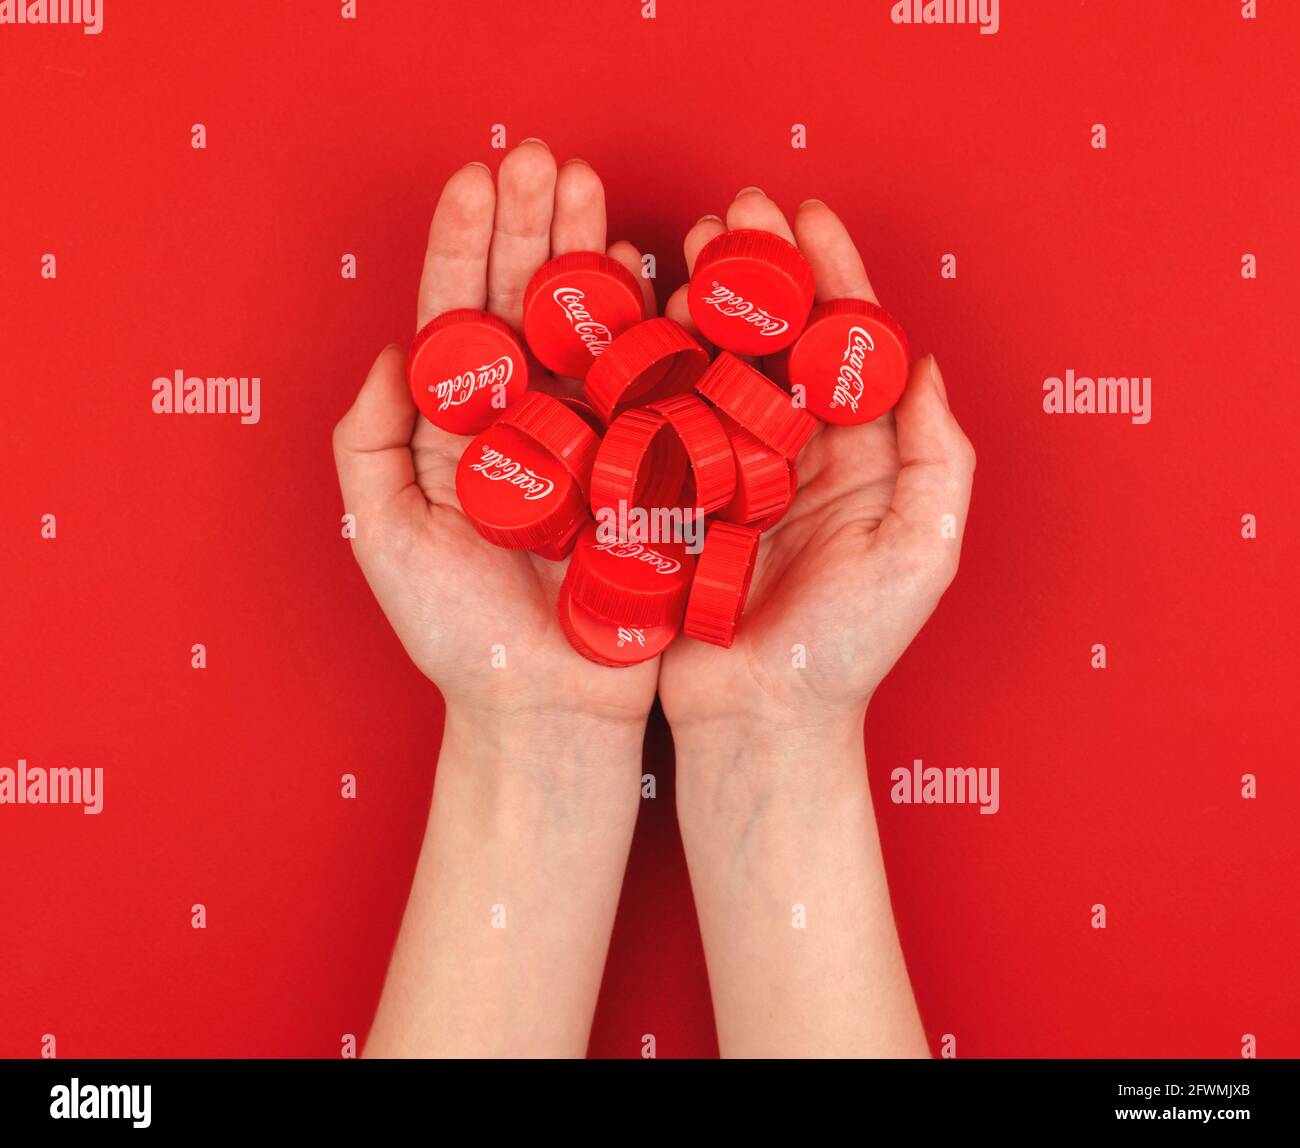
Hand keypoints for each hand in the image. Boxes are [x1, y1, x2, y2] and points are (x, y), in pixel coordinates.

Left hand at [332, 141, 660, 740]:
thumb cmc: (458, 637)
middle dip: (532, 228)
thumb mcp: (383, 536)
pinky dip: (650, 325)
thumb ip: (370, 444)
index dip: (462, 246)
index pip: (457, 320)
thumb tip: (389, 355)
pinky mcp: (644, 466)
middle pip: (525, 307)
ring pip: (587, 330)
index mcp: (458, 431)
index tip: (476, 180)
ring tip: (591, 189)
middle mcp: (525, 423)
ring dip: (588, 255)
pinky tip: (646, 268)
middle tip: (545, 158)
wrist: (547, 706)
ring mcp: (590, 440)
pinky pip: (648, 384)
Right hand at [659, 191, 975, 760]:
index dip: (831, 276)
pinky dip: (650, 369)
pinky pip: (663, 421)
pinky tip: (635, 324)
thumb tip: (924, 364)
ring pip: (715, 368)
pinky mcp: (674, 499)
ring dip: (699, 306)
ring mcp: (729, 473)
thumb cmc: (847, 649)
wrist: (758, 723)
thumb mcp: (922, 554)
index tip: (805, 216)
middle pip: (776, 342)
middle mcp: (794, 454)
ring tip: (678, 253)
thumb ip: (936, 458)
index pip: (847, 348)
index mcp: (859, 458)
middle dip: (756, 273)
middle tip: (728, 215)